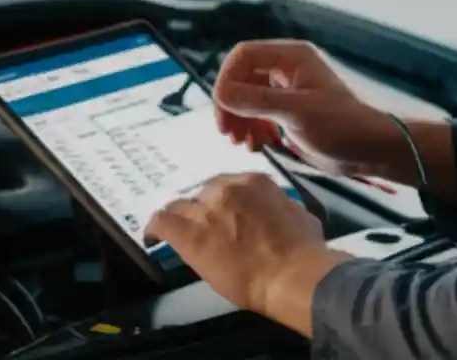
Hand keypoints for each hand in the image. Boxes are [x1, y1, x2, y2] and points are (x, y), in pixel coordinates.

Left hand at [144, 173, 350, 333]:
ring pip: (180, 206)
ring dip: (182, 218)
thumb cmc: (304, 249)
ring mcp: (204, 210)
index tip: (226, 215)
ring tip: (180, 232)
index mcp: (254, 182)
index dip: (225, 202)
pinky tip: (152, 237)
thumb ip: (281, 207)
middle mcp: (225, 189)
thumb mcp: (300, 216)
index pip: (229, 185)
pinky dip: (155, 228)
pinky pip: (161, 222)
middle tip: (208, 229)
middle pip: (204, 193)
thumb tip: (279, 211)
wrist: (290, 274)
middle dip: (205, 210)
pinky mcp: (187, 233)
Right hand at [212, 40, 400, 176]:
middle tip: (228, 133)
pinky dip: (252, 129)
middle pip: (241, 78)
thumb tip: (220, 94)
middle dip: (231, 105)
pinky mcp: (286, 112)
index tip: (223, 108)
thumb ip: (257, 101)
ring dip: (240, 120)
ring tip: (244, 143)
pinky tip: (258, 146)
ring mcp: (286, 90)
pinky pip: (256, 114)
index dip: (227, 79)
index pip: (243, 55)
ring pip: (246, 98)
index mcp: (292, 57)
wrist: (368, 150)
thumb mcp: (297, 112)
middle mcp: (286, 68)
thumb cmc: (341, 125)